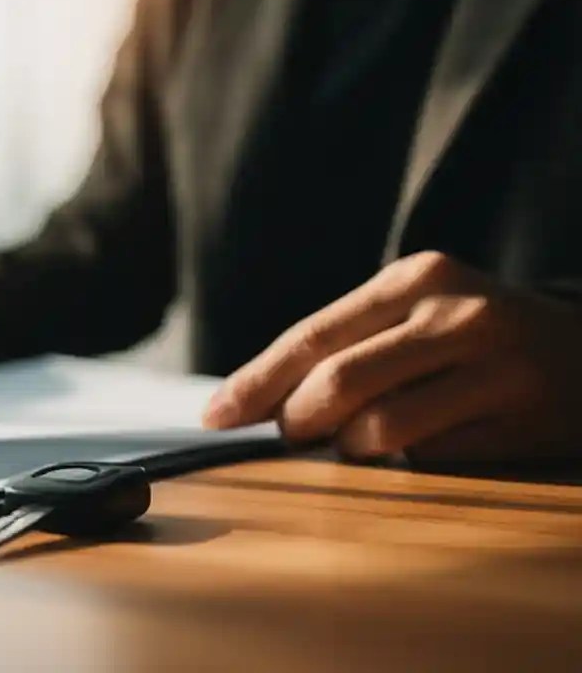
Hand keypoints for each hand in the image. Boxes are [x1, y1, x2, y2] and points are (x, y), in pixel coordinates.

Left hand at [202, 251, 581, 464]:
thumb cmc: (476, 337)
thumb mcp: (417, 314)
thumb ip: (347, 346)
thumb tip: (255, 402)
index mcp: (416, 278)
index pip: (313, 336)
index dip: (256, 382)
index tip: (214, 418)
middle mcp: (458, 312)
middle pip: (338, 382)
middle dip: (297, 420)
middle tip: (292, 436)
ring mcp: (498, 365)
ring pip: (381, 428)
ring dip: (352, 448)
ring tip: (363, 439)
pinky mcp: (526, 419)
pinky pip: (433, 458)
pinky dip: (409, 463)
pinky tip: (427, 445)